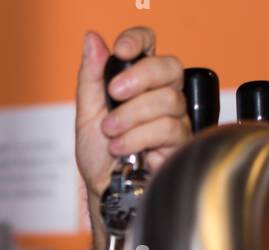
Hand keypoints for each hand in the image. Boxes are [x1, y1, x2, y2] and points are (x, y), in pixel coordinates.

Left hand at [75, 28, 190, 202]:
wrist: (107, 191)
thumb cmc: (99, 156)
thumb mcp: (86, 113)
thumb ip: (91, 77)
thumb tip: (92, 39)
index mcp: (138, 80)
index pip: (149, 44)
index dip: (138, 40)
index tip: (121, 51)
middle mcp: (161, 93)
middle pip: (169, 66)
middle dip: (140, 78)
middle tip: (115, 94)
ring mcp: (175, 116)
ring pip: (168, 99)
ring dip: (131, 116)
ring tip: (110, 133)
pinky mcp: (181, 141)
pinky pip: (168, 128)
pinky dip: (138, 137)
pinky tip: (122, 147)